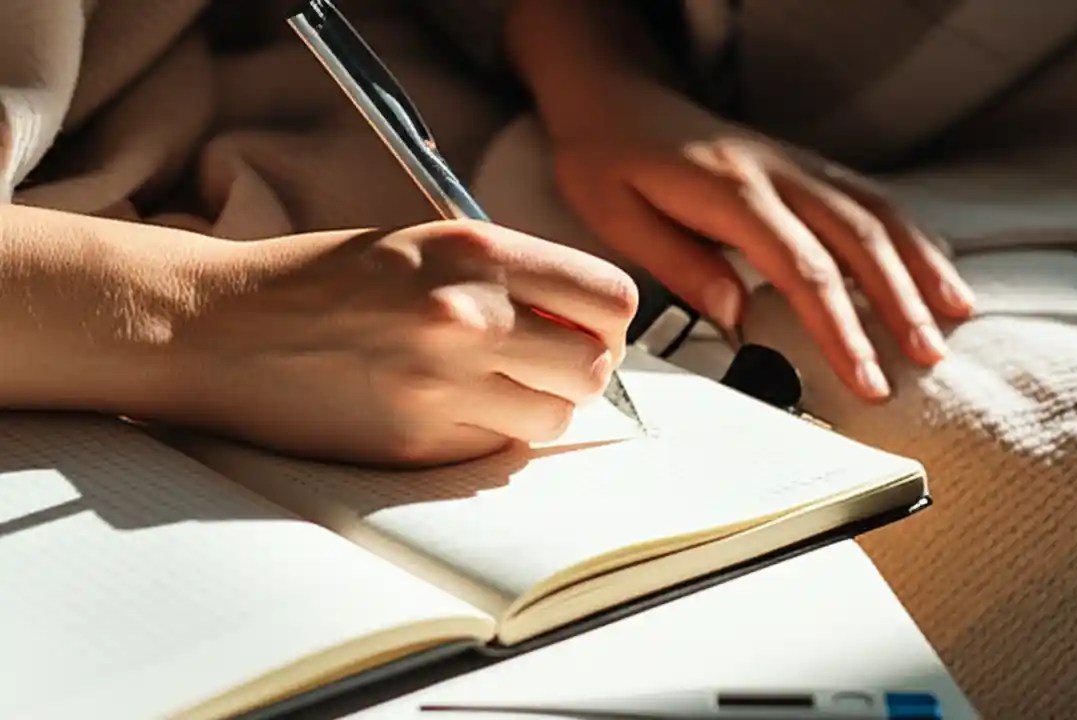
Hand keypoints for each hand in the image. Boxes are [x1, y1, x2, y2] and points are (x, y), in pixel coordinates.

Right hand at [175, 220, 636, 465]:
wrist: (224, 328)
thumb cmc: (323, 279)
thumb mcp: (425, 244)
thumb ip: (510, 277)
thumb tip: (586, 321)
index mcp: (479, 253)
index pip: (611, 298)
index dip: (608, 320)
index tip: (589, 328)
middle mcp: (473, 317)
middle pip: (596, 367)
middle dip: (581, 370)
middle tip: (546, 366)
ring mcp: (446, 385)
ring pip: (556, 418)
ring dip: (537, 409)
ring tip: (490, 389)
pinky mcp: (419, 443)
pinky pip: (497, 450)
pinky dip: (487, 436)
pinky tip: (444, 410)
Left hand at [548, 84, 974, 400]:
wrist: (615, 95)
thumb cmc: (608, 158)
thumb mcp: (618, 216)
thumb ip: (681, 264)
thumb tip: (737, 316)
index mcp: (733, 194)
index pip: (805, 270)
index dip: (841, 329)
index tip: (867, 379)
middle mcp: (778, 174)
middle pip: (859, 240)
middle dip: (901, 303)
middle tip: (930, 358)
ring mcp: (796, 166)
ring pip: (876, 212)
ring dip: (921, 264)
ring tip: (957, 314)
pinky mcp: (801, 166)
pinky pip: (868, 195)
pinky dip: (908, 230)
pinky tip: (932, 260)